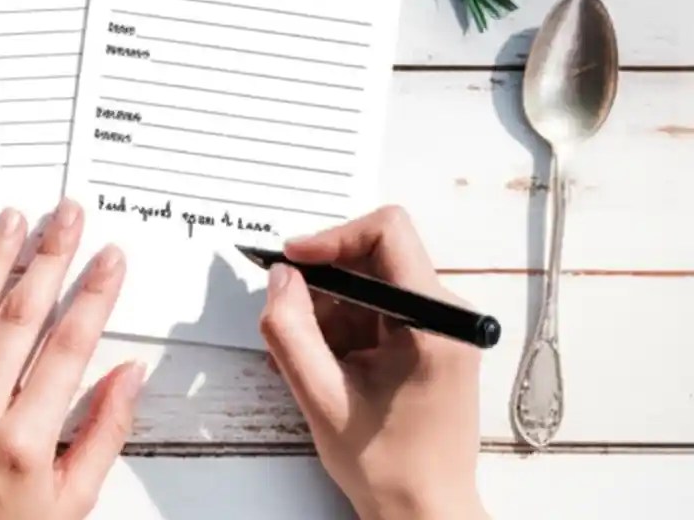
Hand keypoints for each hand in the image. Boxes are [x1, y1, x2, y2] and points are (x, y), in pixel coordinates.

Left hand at [0, 199, 143, 519]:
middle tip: (67, 214)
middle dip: (49, 257)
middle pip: (18, 316)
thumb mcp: (70, 506)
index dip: (95, 294)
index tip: (111, 258)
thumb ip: (102, 435)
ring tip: (12, 219)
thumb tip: (127, 376)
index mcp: (25, 442)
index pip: (69, 346)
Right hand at [258, 206, 488, 519]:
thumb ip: (290, 331)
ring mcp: (439, 328)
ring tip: (299, 358)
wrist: (425, 510)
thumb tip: (280, 278)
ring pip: (367, 287)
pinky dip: (339, 331)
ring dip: (326, 314)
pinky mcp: (427, 342)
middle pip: (372, 259)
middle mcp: (446, 316)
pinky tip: (318, 365)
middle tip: (286, 320)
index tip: (292, 261)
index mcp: (433, 322)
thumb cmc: (389, 467)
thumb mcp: (321, 397)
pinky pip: (374, 312)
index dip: (331, 238)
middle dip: (321, 286)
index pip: (387, 232)